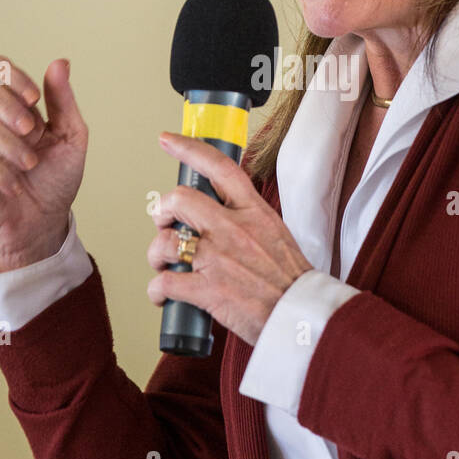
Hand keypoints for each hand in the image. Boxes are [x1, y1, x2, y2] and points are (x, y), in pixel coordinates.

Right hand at [0, 55, 88, 270]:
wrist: (45, 222)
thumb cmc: (56, 178)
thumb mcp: (70, 137)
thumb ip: (63, 101)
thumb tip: (60, 62)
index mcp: (11, 103)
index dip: (13, 76)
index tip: (35, 99)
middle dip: (7, 103)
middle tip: (32, 131)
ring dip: (10, 144)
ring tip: (30, 165)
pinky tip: (13, 187)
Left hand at [147, 132, 312, 345]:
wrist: (302, 317)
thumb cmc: (291, 281)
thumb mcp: (276, 233)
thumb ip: (248, 220)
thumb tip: (221, 217)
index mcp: (253, 212)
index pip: (219, 168)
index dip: (189, 149)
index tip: (167, 140)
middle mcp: (233, 229)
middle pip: (180, 199)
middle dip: (162, 210)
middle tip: (164, 223)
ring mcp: (218, 258)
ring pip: (166, 240)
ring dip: (156, 253)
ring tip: (162, 264)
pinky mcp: (207, 290)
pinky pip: (165, 282)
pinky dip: (156, 290)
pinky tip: (162, 296)